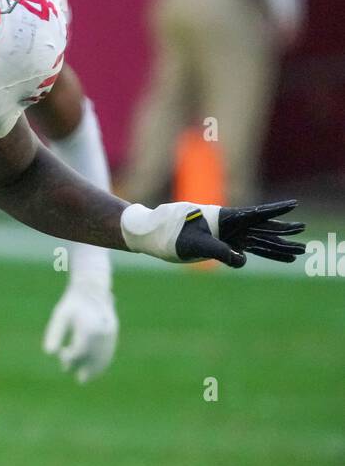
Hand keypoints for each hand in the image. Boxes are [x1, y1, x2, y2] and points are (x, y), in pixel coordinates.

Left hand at [43, 284, 117, 382]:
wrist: (91, 290)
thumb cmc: (72, 304)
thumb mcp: (60, 316)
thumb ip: (54, 334)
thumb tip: (49, 353)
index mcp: (88, 329)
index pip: (78, 352)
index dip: (68, 358)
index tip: (62, 352)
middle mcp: (101, 333)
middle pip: (92, 359)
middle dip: (82, 368)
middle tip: (75, 374)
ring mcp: (110, 335)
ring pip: (103, 360)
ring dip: (94, 370)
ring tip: (84, 377)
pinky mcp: (113, 335)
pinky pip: (109, 354)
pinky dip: (102, 364)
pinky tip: (94, 371)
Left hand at [175, 200, 304, 267]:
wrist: (161, 235)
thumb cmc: (176, 235)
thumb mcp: (196, 245)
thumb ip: (220, 252)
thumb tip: (242, 261)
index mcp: (227, 218)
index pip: (256, 214)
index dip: (275, 210)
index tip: (293, 204)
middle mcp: (233, 225)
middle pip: (264, 229)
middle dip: (284, 232)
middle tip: (303, 232)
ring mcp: (233, 235)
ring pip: (262, 241)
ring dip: (280, 246)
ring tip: (300, 251)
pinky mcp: (230, 245)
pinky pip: (254, 250)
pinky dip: (269, 254)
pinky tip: (284, 258)